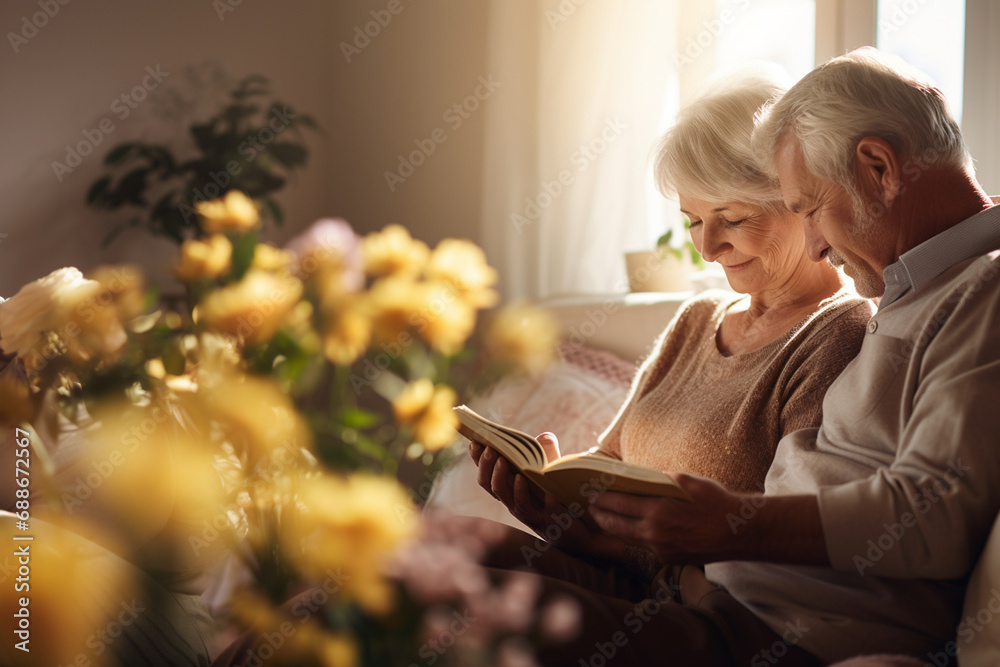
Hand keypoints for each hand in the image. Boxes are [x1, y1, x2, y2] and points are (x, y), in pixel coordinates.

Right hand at [469, 433, 625, 561]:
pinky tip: (524, 479)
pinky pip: (530, 508)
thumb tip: (544, 436)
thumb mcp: (554, 473)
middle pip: (490, 485)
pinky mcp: (545, 521)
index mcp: (513, 489)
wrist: (588, 529)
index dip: (479, 459)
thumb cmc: (565, 498)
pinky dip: (524, 493)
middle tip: (490, 449)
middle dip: (486, 466)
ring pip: (504, 497)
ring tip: (505, 461)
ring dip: (501, 478)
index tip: (475, 441)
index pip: (488, 473)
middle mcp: (514, 502)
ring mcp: (528, 513)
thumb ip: (548, 455)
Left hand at [588, 473, 827, 565]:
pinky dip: (629, 536)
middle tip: (589, 504)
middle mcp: (654, 533)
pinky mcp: (666, 558)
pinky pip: (640, 546)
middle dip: (598, 513)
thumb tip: (638, 476)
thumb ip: (658, 478)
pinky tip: (625, 527)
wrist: (738, 532)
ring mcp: (659, 549)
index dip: (601, 497)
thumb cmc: (714, 501)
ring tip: (601, 516)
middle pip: (614, 524)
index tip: (590, 490)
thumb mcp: (685, 480)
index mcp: (657, 511)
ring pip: (624, 538)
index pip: (618, 503)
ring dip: (610, 526)